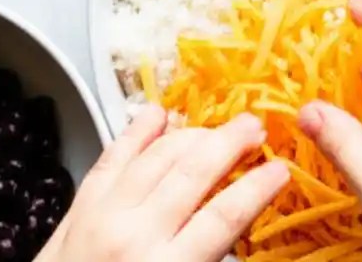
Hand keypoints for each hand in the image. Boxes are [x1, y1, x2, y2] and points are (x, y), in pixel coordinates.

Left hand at [36, 107, 289, 261]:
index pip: (224, 216)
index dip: (256, 188)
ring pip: (156, 157)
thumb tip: (239, 230)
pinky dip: (136, 132)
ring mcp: (104, 213)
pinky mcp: (81, 205)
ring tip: (221, 123)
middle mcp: (135, 234)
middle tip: (255, 126)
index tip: (280, 169)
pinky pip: (113, 157)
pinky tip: (156, 114)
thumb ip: (206, 259)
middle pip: (193, 174)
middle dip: (229, 144)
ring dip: (193, 134)